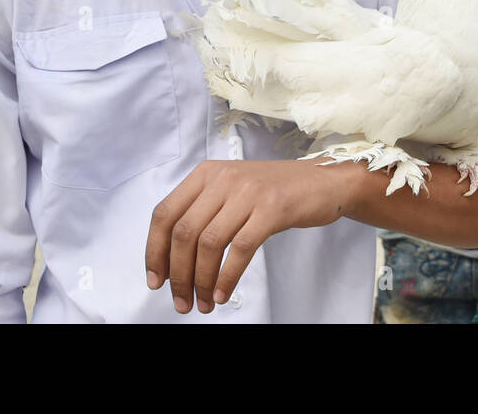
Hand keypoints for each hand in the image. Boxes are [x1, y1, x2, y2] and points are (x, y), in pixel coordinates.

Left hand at [145, 159, 358, 313]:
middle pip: (184, 232)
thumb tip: (173, 258)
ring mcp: (248, 192)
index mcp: (205, 174)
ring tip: (203, 303)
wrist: (322, 181)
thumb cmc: (274, 191)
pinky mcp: (272, 208)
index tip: (156, 280)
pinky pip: (240, 248)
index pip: (165, 213)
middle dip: (178, 274)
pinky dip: (227, 277)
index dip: (155, 251)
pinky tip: (223, 293)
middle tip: (181, 300)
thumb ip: (203, 212)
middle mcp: (222, 178)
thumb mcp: (231, 190)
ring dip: (201, 280)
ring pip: (209, 242)